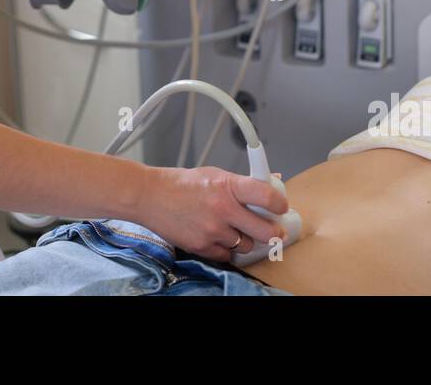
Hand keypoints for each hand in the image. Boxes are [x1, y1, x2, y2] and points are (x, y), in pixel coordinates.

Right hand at [137, 166, 288, 262]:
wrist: (149, 196)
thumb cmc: (181, 184)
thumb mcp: (214, 175)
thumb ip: (241, 184)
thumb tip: (268, 187)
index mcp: (228, 186)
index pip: (267, 197)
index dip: (280, 204)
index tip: (281, 208)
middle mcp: (223, 209)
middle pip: (265, 231)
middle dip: (273, 232)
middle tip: (274, 231)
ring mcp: (212, 230)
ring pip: (246, 245)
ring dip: (245, 240)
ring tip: (234, 229)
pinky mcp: (202, 246)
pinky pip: (227, 255)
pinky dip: (226, 248)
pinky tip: (217, 236)